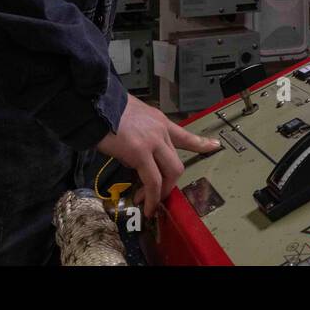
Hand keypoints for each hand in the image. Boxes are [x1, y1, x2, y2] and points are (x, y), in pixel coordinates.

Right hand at [96, 94, 221, 216]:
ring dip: (160, 193)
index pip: (184, 134)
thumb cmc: (105, 111)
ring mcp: (153, 141)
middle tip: (157, 195)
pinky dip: (150, 196)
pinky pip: (151, 180)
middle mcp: (160, 130)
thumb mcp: (131, 118)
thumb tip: (135, 155)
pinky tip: (144, 205)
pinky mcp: (140, 152)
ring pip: (170, 173)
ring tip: (149, 205)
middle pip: (177, 163)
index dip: (200, 143)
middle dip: (169, 184)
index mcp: (159, 121)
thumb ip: (140, 135)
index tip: (214, 146)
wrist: (94, 104)